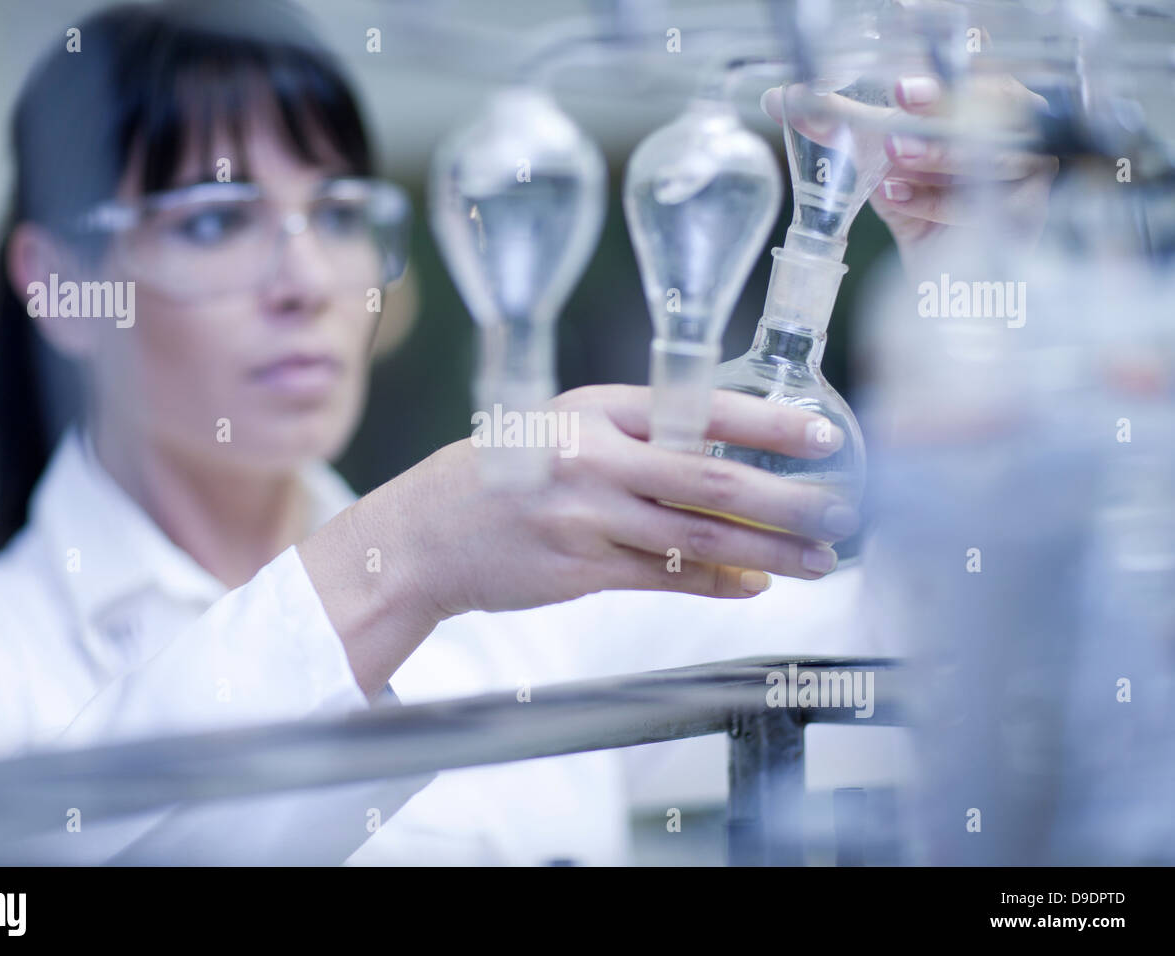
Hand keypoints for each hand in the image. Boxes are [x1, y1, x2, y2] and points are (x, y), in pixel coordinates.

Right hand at [300, 384, 858, 694]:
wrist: (423, 535)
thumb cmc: (501, 473)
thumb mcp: (562, 430)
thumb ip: (637, 439)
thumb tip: (727, 457)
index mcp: (596, 409)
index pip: (699, 409)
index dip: (769, 424)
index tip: (822, 436)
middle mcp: (594, 459)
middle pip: (711, 479)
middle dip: (788, 499)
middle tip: (842, 510)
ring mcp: (586, 518)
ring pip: (698, 536)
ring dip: (769, 550)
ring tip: (821, 559)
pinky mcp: (580, 570)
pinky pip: (666, 578)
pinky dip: (718, 582)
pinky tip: (756, 585)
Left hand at [760, 73, 1058, 270]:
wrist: (944, 288)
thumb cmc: (920, 214)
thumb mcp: (878, 165)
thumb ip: (841, 130)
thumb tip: (780, 101)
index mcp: (982, 101)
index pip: (967, 73)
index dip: (937, 76)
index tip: (898, 84)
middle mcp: (1014, 125)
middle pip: (991, 99)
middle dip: (941, 102)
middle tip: (902, 98)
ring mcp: (1029, 165)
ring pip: (991, 146)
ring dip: (937, 150)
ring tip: (894, 154)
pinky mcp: (1030, 210)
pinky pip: (983, 197)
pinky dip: (936, 200)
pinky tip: (898, 197)